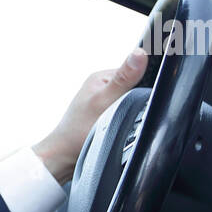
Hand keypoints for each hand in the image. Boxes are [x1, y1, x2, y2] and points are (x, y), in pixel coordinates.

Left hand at [32, 48, 148, 183]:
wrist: (65, 158)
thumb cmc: (78, 131)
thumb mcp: (105, 102)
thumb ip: (123, 79)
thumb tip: (139, 53)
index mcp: (102, 77)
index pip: (135, 71)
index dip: (146, 84)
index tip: (145, 99)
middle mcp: (103, 88)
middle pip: (135, 88)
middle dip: (140, 101)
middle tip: (131, 115)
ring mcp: (104, 103)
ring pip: (132, 104)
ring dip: (135, 113)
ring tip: (125, 124)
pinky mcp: (107, 117)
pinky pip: (127, 116)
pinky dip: (129, 122)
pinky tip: (124, 130)